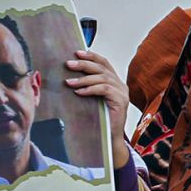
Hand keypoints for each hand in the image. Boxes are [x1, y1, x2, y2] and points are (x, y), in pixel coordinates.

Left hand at [65, 49, 129, 167]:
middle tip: (68, 64)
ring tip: (68, 82)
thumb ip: (87, 87)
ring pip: (102, 78)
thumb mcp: (91, 99)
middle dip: (84, 64)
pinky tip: (79, 92)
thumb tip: (68, 75)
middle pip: (102, 68)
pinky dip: (90, 89)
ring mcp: (122, 93)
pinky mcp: (121, 101)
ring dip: (83, 79)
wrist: (109, 138)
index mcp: (114, 82)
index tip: (76, 52)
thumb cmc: (98, 119)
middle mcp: (120, 85)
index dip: (91, 56)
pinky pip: (105, 90)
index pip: (104, 63)